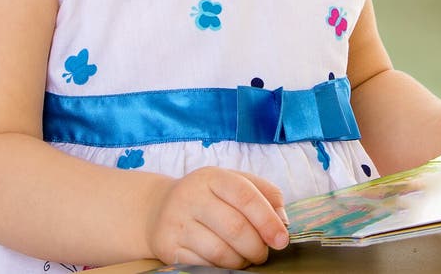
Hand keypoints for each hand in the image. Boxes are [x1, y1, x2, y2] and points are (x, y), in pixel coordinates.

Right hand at [144, 166, 289, 268]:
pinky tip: (225, 262)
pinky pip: (204, 266)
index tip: (282, 239)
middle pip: (235, 228)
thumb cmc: (206, 196)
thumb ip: (262, 193)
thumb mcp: (231, 182)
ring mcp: (177, 222)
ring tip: (245, 258)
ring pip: (221, 252)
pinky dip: (222, 269)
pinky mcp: (168, 247)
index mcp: (212, 176)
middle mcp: (191, 196)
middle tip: (262, 253)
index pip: (245, 196)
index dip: (267, 219)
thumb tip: (283, 219)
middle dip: (256, 247)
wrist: (158, 208)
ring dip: (241, 262)